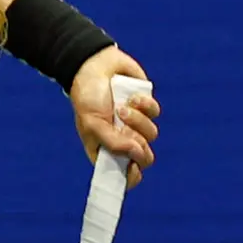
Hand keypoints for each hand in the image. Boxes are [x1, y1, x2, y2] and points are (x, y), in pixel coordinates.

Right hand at [69, 46, 160, 188]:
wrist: (94, 65)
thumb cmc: (87, 97)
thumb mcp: (93, 124)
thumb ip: (113, 143)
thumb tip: (137, 153)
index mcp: (105, 150)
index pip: (123, 174)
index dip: (131, 177)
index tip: (132, 168)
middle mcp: (122, 140)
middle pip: (145, 158)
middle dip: (139, 146)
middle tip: (127, 134)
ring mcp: (136, 123)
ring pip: (152, 134)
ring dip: (137, 120)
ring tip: (121, 108)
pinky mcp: (146, 107)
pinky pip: (155, 113)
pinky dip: (144, 105)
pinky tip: (131, 97)